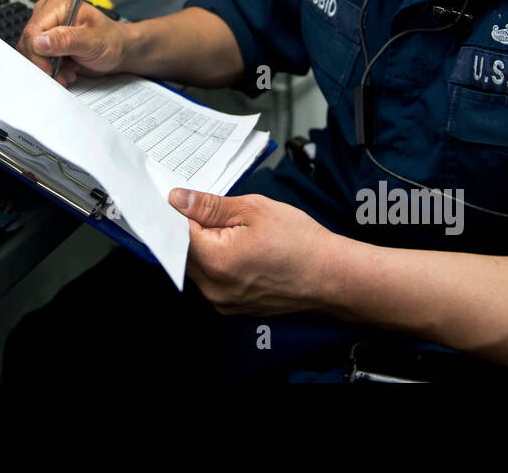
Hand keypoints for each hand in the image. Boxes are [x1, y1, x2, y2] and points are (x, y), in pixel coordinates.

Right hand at [16, 0, 129, 84]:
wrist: (118, 50)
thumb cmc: (111, 40)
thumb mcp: (92, 40)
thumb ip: (67, 40)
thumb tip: (41, 41)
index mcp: (58, 5)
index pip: (33, 31)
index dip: (38, 54)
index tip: (49, 70)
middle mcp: (49, 14)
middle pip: (28, 43)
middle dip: (44, 64)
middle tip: (63, 74)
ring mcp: (47, 29)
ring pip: (31, 54)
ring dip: (48, 69)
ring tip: (68, 72)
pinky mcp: (47, 43)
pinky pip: (37, 60)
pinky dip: (51, 71)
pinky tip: (66, 71)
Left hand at [170, 188, 343, 316]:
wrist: (331, 275)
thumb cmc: (298, 241)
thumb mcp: (253, 210)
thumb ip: (210, 206)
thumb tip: (177, 199)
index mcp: (215, 261)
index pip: (179, 232)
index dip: (187, 213)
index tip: (198, 203)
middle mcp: (214, 289)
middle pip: (186, 253)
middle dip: (197, 232)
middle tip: (222, 216)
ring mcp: (224, 303)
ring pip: (199, 268)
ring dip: (208, 249)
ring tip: (239, 235)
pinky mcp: (234, 308)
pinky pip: (214, 282)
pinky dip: (220, 266)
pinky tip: (244, 253)